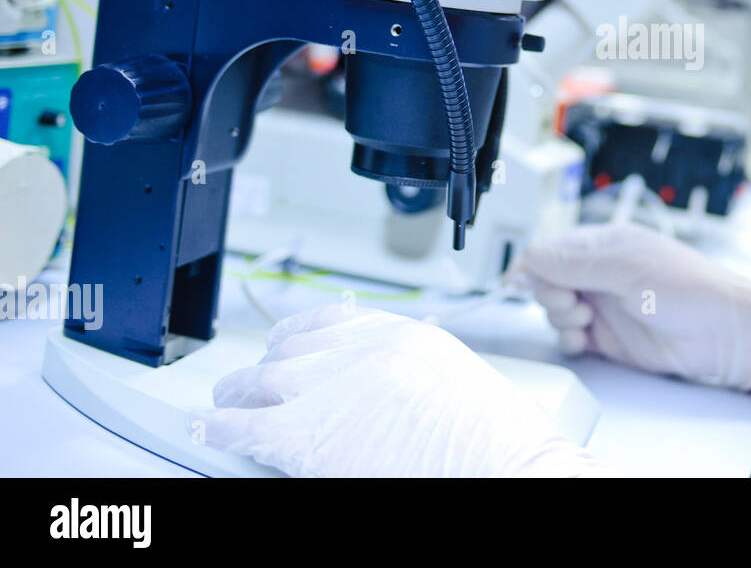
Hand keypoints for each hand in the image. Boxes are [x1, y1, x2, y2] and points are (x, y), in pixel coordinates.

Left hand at [189, 302, 609, 477]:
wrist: (504, 469)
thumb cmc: (493, 442)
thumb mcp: (452, 382)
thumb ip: (408, 371)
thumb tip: (373, 391)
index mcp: (400, 335)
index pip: (331, 321)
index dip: (299, 337)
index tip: (286, 346)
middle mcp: (360, 351)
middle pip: (291, 350)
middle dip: (268, 368)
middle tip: (250, 384)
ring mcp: (328, 388)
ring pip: (261, 380)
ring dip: (238, 394)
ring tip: (224, 406)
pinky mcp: (304, 433)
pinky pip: (242, 424)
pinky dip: (218, 426)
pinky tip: (206, 429)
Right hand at [518, 223, 750, 390]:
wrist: (723, 334)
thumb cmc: (690, 289)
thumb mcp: (628, 268)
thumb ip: (577, 262)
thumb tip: (532, 255)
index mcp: (605, 245)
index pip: (551, 249)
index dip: (534, 265)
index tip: (521, 281)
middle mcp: (600, 273)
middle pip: (548, 281)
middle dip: (550, 294)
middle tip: (572, 303)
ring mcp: (604, 305)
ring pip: (556, 310)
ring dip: (560, 318)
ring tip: (586, 321)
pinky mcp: (608, 337)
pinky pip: (571, 337)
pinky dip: (569, 340)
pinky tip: (584, 340)